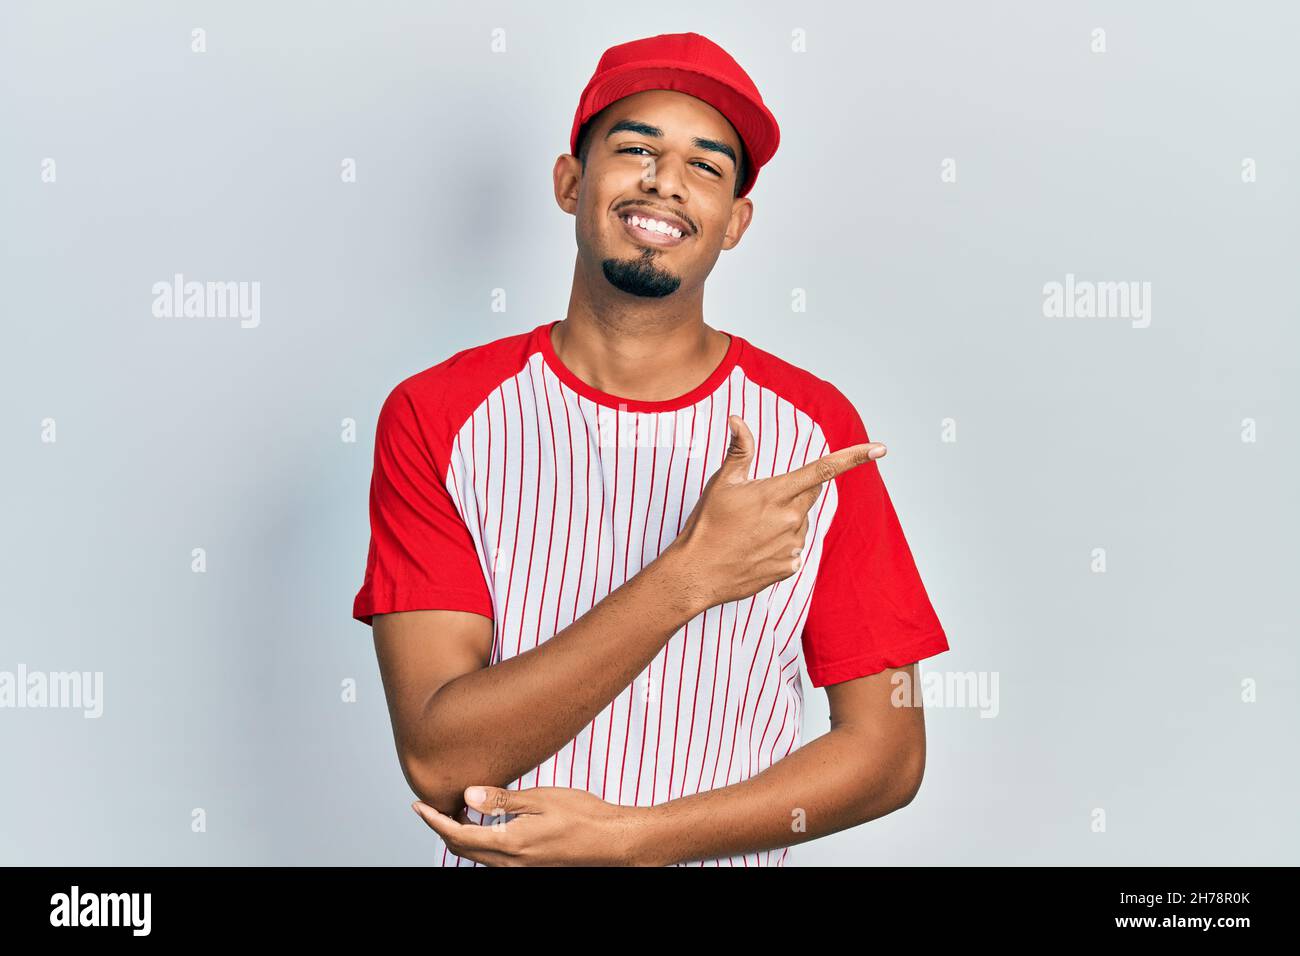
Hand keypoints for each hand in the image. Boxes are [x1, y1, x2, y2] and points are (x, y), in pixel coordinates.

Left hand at [411, 785, 653, 866]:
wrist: (613, 842)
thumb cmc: (584, 816)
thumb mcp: (542, 800)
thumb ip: (503, 800)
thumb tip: (467, 796)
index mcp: (510, 845)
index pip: (458, 835)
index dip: (434, 821)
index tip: (418, 806)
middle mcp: (510, 863)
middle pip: (462, 849)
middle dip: (441, 828)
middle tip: (428, 807)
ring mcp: (520, 867)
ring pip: (476, 855)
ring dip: (458, 836)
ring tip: (451, 813)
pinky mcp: (530, 866)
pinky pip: (493, 857)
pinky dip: (478, 841)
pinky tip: (483, 824)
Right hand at [664, 414, 884, 609]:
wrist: (697, 573)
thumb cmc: (706, 524)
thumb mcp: (722, 483)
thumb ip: (740, 449)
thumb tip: (738, 419)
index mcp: (776, 493)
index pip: (823, 469)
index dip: (854, 457)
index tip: (880, 449)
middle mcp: (790, 519)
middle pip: (812, 494)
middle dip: (795, 491)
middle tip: (762, 501)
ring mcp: (792, 545)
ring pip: (801, 522)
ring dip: (786, 520)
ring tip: (751, 530)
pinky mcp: (789, 567)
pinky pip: (795, 549)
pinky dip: (781, 545)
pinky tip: (756, 549)